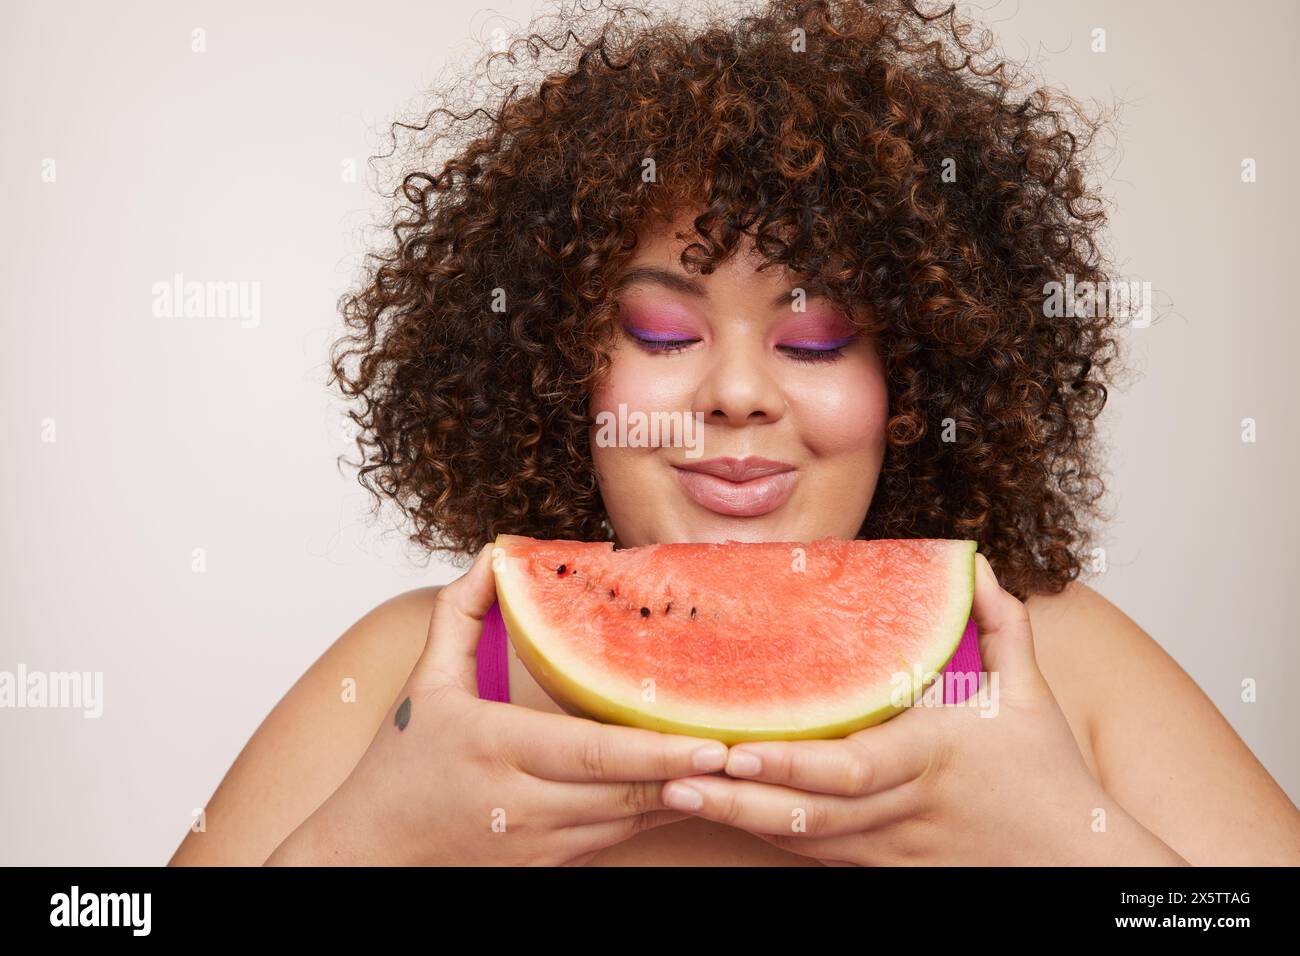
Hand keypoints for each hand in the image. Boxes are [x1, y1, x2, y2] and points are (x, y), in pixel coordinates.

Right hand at [268, 543, 728, 865]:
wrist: (370, 857)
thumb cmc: (400, 764)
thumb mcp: (426, 681)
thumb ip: (461, 612)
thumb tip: (499, 551)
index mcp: (496, 748)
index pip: (591, 753)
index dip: (656, 752)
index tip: (710, 741)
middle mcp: (525, 804)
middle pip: (626, 792)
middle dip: (692, 776)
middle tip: (752, 752)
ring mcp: (543, 843)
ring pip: (631, 819)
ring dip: (684, 795)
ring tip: (739, 769)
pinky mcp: (553, 865)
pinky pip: (618, 837)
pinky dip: (655, 813)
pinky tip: (691, 788)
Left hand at [656, 553, 1183, 864]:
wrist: (1074, 862)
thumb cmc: (1047, 772)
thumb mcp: (1030, 687)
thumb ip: (999, 619)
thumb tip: (973, 559)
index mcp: (930, 757)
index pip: (849, 768)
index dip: (790, 763)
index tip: (735, 748)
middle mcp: (900, 807)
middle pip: (807, 813)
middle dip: (736, 797)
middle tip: (672, 772)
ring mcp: (887, 847)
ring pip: (800, 841)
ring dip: (736, 818)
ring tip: (671, 790)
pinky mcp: (880, 868)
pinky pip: (813, 856)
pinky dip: (766, 837)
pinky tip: (719, 814)